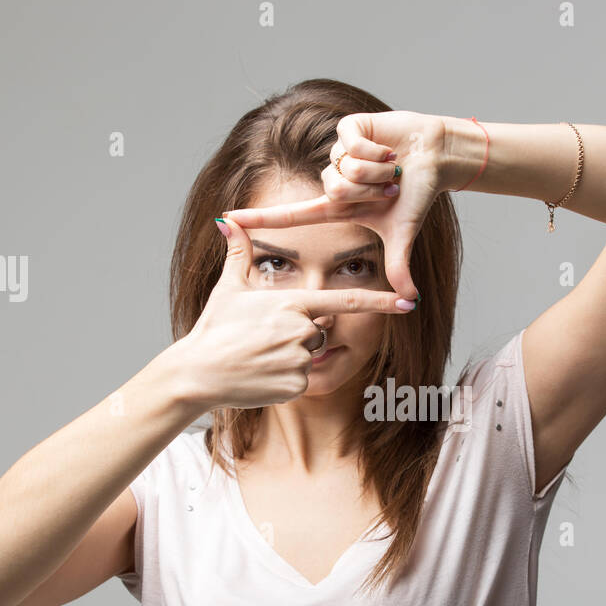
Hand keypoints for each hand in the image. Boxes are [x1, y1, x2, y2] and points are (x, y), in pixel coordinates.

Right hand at [175, 217, 413, 411]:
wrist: (198, 373)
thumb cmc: (214, 329)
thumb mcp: (228, 288)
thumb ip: (238, 254)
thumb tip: (226, 220)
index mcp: (293, 303)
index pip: (347, 300)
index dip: (381, 301)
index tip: (407, 301)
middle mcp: (302, 330)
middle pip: (319, 331)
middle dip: (298, 335)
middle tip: (263, 340)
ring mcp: (300, 359)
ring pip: (310, 355)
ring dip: (289, 357)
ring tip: (259, 357)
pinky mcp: (296, 385)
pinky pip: (302, 379)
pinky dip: (284, 379)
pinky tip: (261, 376)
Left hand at [221, 110, 453, 301]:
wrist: (436, 157)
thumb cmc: (418, 193)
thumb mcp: (402, 233)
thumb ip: (398, 265)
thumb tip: (410, 300)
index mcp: (337, 206)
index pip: (291, 215)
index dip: (259, 219)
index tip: (226, 220)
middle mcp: (332, 179)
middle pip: (333, 191)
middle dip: (369, 191)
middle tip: (389, 187)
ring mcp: (338, 153)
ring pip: (344, 169)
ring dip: (375, 172)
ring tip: (391, 167)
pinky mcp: (348, 127)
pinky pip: (351, 146)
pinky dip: (376, 152)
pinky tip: (388, 149)